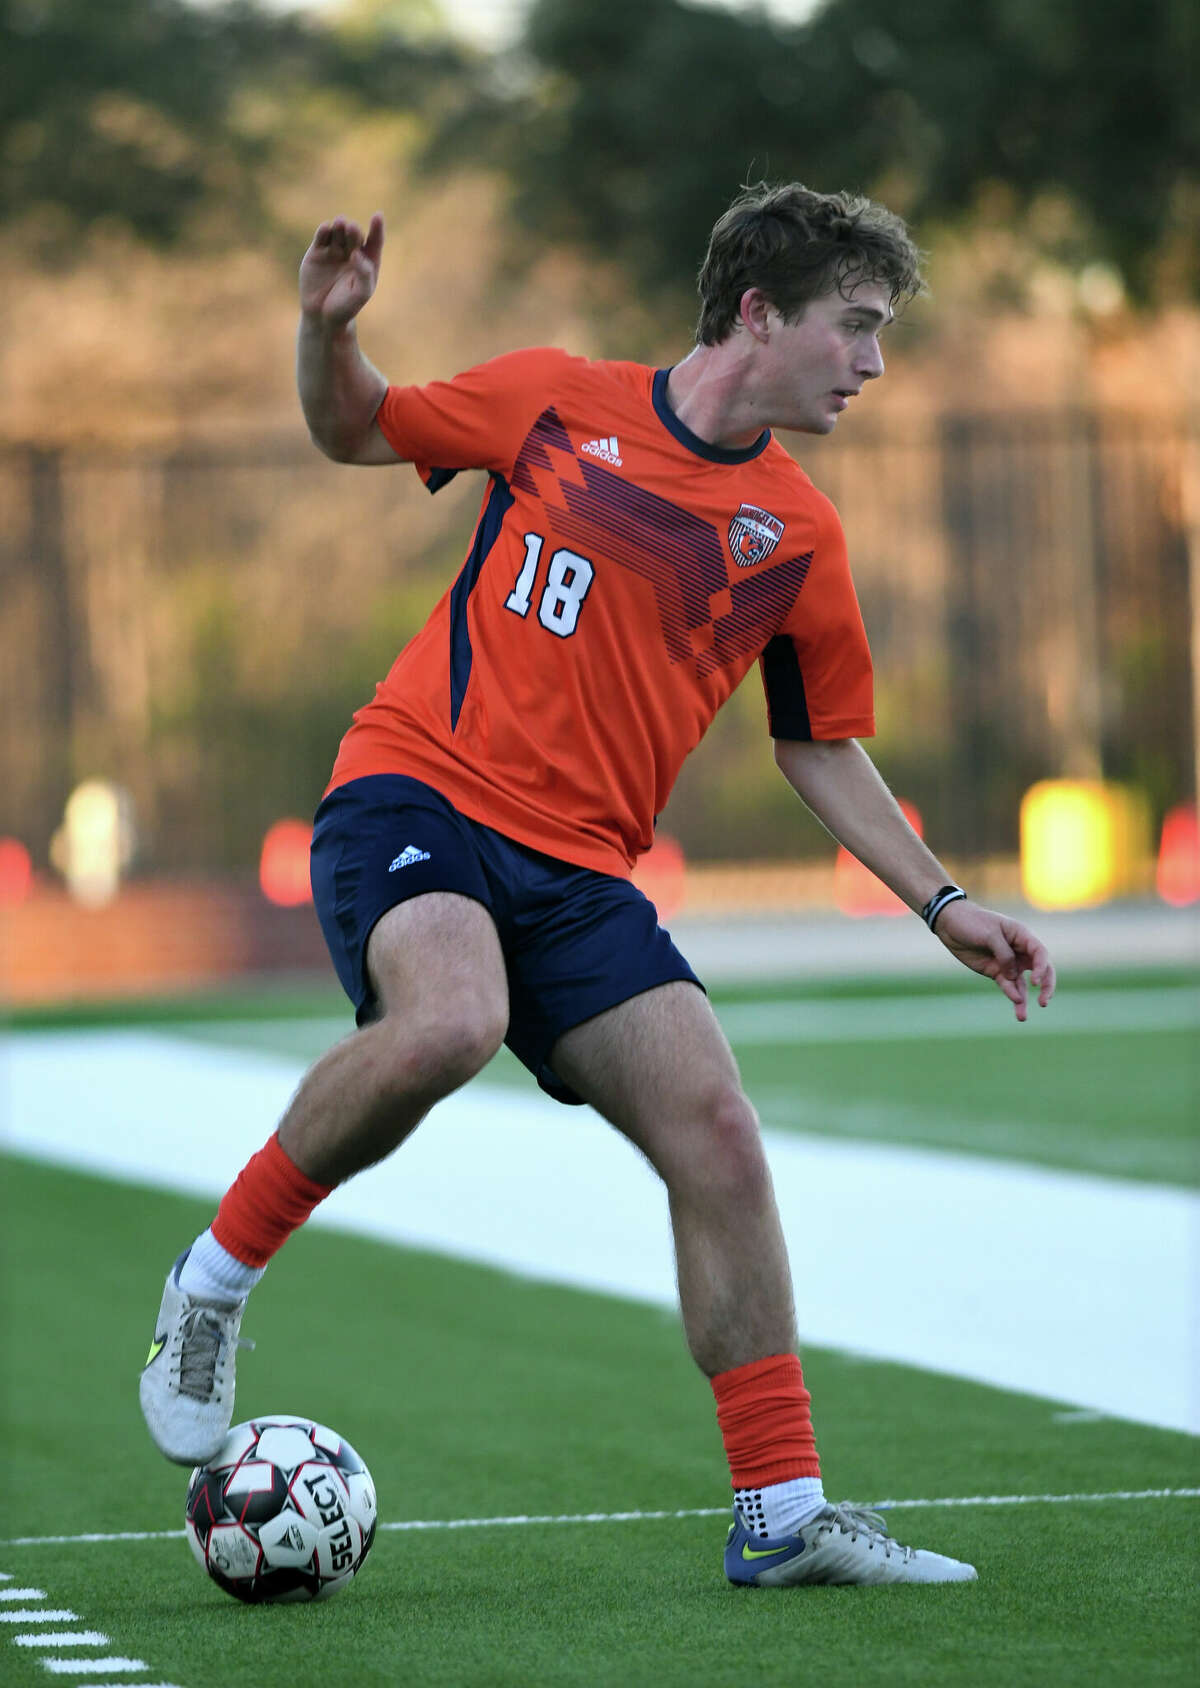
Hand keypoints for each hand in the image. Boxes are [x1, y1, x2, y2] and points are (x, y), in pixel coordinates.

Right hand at [299, 213, 383, 326]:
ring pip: (338, 232)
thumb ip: (364, 274)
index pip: (374, 241)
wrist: (322, 316)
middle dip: (354, 231)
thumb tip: (357, 254)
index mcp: (367, 262)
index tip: (378, 216)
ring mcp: (334, 251)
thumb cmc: (346, 307)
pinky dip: (324, 230)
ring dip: (340, 226)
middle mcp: (351, 253)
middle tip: (352, 229)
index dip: (377, 228)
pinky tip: (326, 227)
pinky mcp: (317, 252)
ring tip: (341, 224)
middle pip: (355, 235)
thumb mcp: (361, 294)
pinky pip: (321, 237)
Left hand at [933, 900, 1055, 1020]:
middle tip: (1044, 1002)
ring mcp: (1008, 963)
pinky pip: (1008, 986)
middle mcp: (1019, 951)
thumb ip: (1004, 954)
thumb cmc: (972, 922)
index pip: (1040, 954)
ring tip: (1022, 1017)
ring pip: (1022, 984)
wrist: (951, 924)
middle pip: (1040, 971)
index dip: (1042, 968)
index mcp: (1022, 936)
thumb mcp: (989, 934)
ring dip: (1023, 1000)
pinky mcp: (996, 972)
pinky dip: (1011, 994)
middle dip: (1045, 987)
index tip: (1035, 981)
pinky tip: (1015, 1003)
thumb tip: (1014, 976)